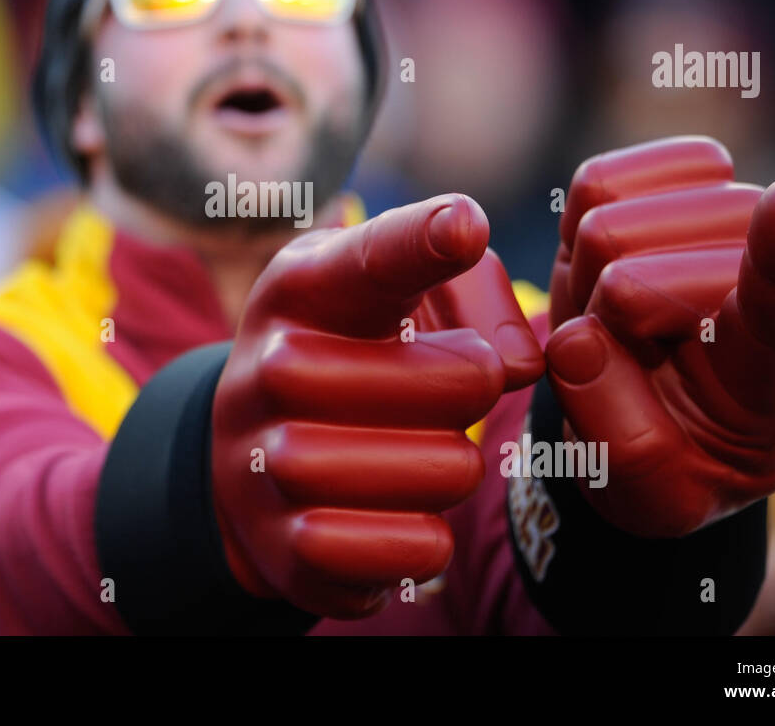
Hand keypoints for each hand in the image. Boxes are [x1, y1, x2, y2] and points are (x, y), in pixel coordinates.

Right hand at [212, 194, 542, 618]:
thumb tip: (522, 362)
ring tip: (433, 453)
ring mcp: (262, 462)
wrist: (252, 463)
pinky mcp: (281, 547)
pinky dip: (423, 541)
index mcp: (301, 288)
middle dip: (475, 389)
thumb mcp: (397, 299)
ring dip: (454, 467)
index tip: (465, 225)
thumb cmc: (354, 357)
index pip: (367, 259)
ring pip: (426, 470)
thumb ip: (473, 296)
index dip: (418, 241)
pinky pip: (399, 550)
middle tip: (464, 388)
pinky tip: (408, 518)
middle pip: (436, 379)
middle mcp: (265, 368)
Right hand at [546, 136, 774, 536]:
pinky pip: (601, 179)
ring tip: (615, 316)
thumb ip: (618, 437)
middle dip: (601, 314)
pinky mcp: (671, 195)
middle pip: (646, 264)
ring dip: (589, 276)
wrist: (658, 425)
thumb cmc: (667, 466)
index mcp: (767, 377)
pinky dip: (583, 222)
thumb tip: (576, 339)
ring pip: (613, 218)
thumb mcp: (647, 494)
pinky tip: (605, 263)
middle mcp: (756, 284)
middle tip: (621, 352)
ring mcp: (718, 230)